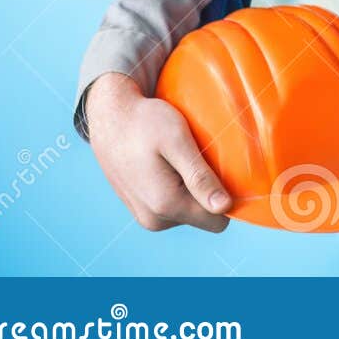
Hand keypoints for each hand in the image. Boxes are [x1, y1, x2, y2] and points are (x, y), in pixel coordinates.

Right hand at [84, 72, 231, 233]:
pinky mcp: (140, 208)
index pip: (217, 220)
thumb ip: (199, 177)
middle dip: (209, 191)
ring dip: (193, 188)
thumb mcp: (177, 142)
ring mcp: (144, 216)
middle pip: (203, 216)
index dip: (228, 197)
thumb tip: (224, 207)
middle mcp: (153, 219)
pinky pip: (173, 205)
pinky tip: (172, 164)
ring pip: (188, 211)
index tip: (228, 170)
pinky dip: (178, 187)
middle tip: (203, 158)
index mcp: (165, 205)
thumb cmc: (145, 122)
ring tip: (185, 158)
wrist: (110, 117)